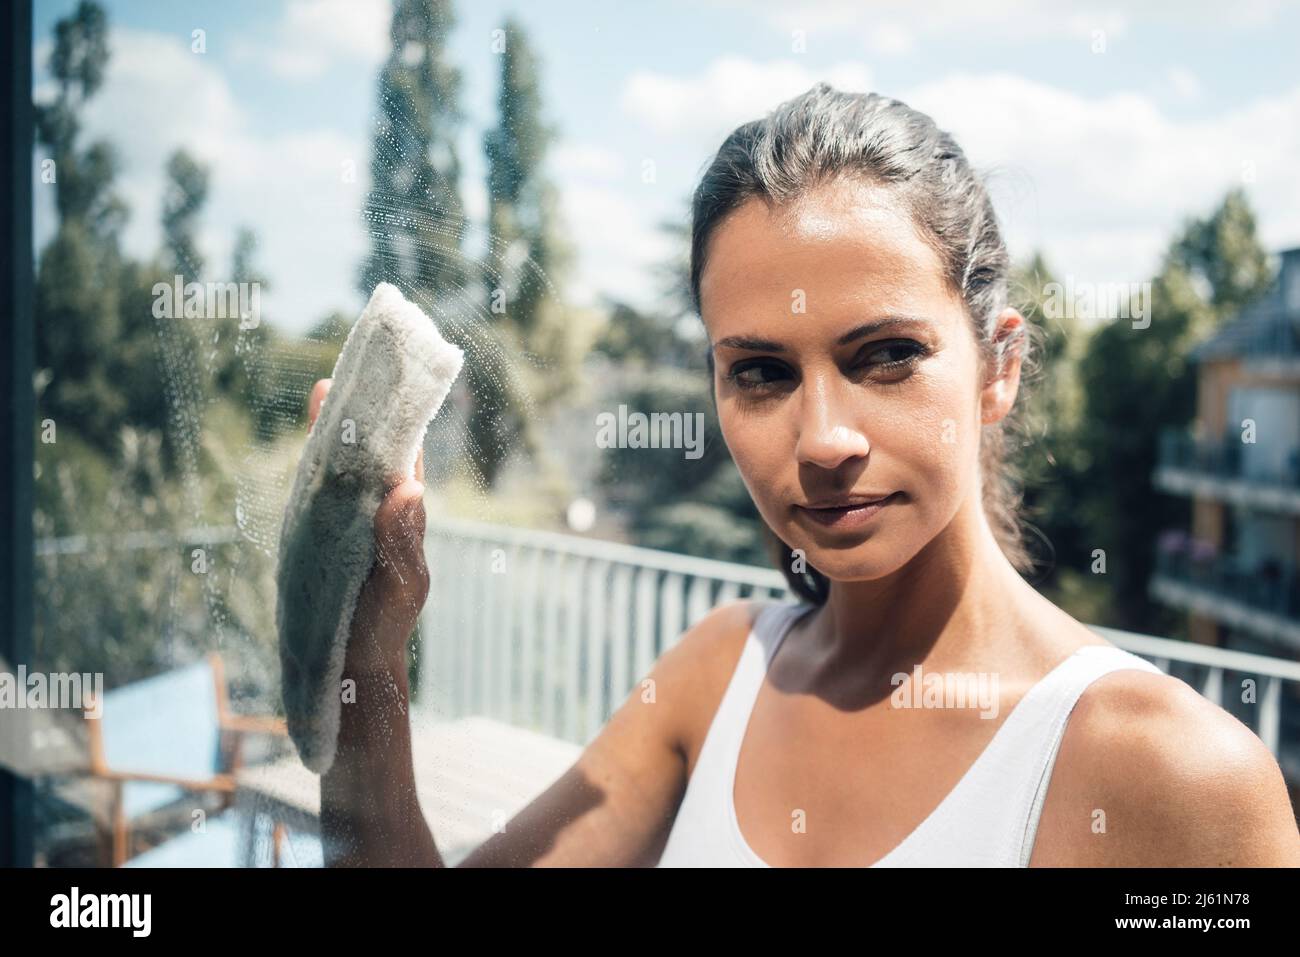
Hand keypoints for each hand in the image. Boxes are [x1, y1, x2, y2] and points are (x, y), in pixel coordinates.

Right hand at [307, 378, 429, 675]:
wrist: (352, 667)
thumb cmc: (387, 624)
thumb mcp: (403, 585)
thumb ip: (404, 541)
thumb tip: (409, 486)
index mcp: (402, 512)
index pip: (403, 452)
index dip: (398, 417)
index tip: (391, 378)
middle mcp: (377, 510)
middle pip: (371, 452)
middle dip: (362, 413)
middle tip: (350, 369)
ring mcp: (347, 521)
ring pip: (342, 467)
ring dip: (335, 431)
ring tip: (327, 390)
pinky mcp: (319, 535)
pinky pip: (317, 491)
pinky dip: (315, 463)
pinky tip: (310, 442)